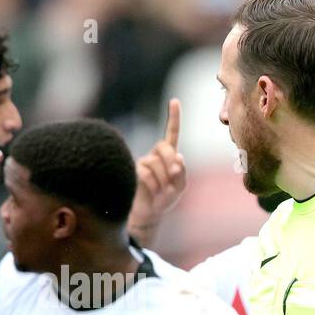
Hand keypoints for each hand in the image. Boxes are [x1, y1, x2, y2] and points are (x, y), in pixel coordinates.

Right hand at [128, 98, 186, 245]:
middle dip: (171, 162)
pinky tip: (153, 193)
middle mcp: (154, 155)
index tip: (174, 101)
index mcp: (168, 155)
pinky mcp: (133, 171)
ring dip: (162, 179)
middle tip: (172, 178)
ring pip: (155, 162)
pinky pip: (146, 173)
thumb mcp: (179, 188)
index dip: (173, 118)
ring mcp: (142, 161)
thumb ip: (182, 174)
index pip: (171, 133)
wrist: (147, 214)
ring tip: (161, 191)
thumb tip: (179, 158)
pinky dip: (153, 185)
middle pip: (164, 147)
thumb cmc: (164, 199)